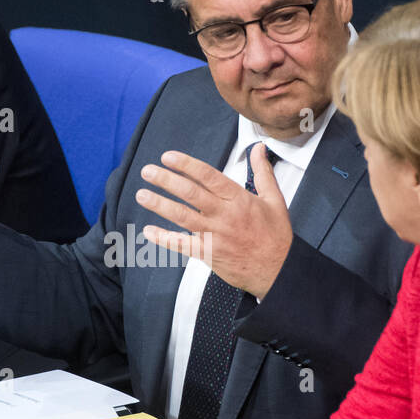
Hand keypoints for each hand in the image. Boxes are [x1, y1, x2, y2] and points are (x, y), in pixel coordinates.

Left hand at [137, 144, 292, 297]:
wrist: (277, 270)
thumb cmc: (275, 235)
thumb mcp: (274, 199)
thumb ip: (263, 171)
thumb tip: (258, 148)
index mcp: (239, 199)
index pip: (208, 176)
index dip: (186, 165)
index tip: (168, 157)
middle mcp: (225, 215)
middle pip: (191, 194)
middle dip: (166, 181)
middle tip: (148, 171)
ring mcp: (215, 235)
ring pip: (183, 217)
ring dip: (160, 205)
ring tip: (142, 194)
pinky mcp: (209, 254)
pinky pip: (182, 245)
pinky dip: (164, 238)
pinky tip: (149, 231)